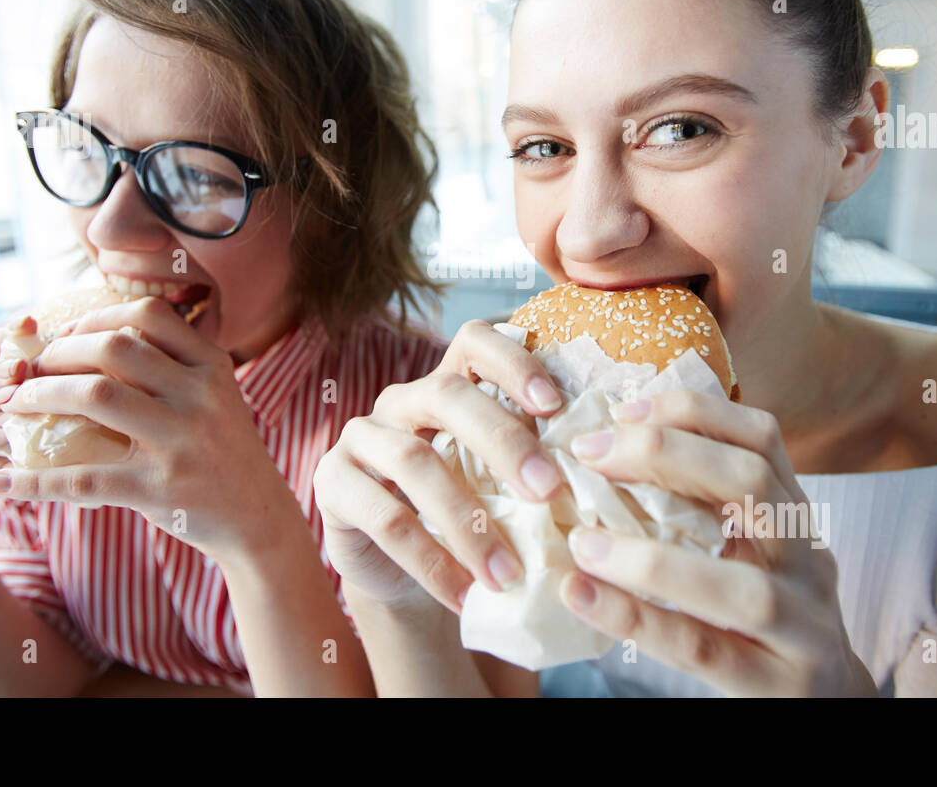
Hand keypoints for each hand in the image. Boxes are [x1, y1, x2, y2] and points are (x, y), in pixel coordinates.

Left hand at [0, 296, 283, 562]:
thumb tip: (97, 336)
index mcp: (211, 367)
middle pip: (114, 348)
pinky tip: (2, 479)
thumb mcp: (215, 397)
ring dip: (40, 395)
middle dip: (56, 353)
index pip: (148, 316)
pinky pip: (82, 478)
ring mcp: (180, 443)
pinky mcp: (158, 490)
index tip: (65, 335)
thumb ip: (174, 366)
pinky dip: (33, 479)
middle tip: (25, 371)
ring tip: (11, 404)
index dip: (96, 317)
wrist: (257, 518)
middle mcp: (200, 397)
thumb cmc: (222, 451)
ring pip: (96, 396)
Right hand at [313, 320, 565, 612]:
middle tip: (547, 491)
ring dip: (467, 521)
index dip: (513, 362)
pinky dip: (430, 561)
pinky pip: (384, 517)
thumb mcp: (499, 486)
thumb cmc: (467, 518)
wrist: (400, 574)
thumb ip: (532, 467)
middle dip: (502, 441)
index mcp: (449, 384)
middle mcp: (402, 400)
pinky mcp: (332, 482)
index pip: (475, 342)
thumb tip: (604, 471)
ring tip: (508, 572)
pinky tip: (465, 594)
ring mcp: (361, 437)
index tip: (555, 404)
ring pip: (414, 460)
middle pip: (448, 395)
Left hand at [559, 390, 876, 696]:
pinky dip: (638, 620)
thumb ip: (702, 510)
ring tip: (583, 542)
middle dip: (668, 457)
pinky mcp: (776, 685)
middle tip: (590, 454)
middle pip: (755, 487)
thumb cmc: (767, 618)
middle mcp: (808, 561)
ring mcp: (803, 628)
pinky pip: (703, 649)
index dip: (694, 413)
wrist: (829, 702)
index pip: (763, 439)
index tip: (624, 411)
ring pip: (744, 590)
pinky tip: (583, 596)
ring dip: (652, 558)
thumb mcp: (752, 551)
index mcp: (795, 517)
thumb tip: (604, 455)